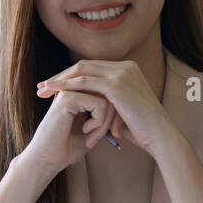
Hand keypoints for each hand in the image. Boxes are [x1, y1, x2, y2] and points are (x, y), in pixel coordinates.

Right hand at [18, 88, 120, 181]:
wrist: (47, 160)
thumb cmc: (68, 148)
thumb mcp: (93, 128)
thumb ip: (106, 115)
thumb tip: (125, 107)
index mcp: (79, 93)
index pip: (110, 94)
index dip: (116, 115)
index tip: (113, 134)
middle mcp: (74, 88)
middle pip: (110, 94)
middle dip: (113, 118)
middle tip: (105, 137)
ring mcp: (70, 91)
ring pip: (107, 99)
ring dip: (105, 123)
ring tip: (93, 137)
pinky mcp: (68, 98)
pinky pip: (99, 104)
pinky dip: (99, 122)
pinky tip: (86, 131)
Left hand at [35, 59, 181, 154]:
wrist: (159, 136)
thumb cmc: (142, 128)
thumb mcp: (123, 108)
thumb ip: (109, 100)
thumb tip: (90, 103)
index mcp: (127, 69)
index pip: (92, 68)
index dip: (71, 75)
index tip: (54, 85)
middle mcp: (125, 66)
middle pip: (84, 65)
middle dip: (61, 75)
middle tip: (43, 86)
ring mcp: (121, 73)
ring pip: (82, 71)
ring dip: (60, 80)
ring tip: (43, 89)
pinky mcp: (116, 85)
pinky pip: (85, 83)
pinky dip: (67, 86)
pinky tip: (55, 93)